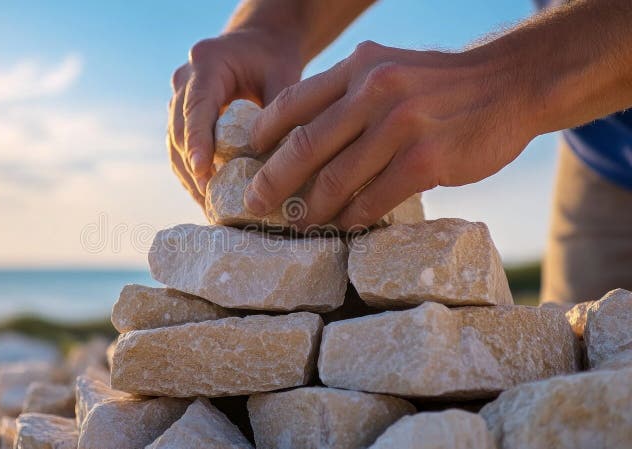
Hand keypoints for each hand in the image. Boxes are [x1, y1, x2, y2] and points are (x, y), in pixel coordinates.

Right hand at [168, 29, 301, 205]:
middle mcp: (184, 79)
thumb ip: (278, 112)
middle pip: (179, 129)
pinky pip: (179, 150)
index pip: (196, 106)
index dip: (197, 140)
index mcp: (207, 63)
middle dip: (193, 167)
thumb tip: (277, 159)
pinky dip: (192, 174)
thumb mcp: (283, 76)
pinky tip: (208, 199)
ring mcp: (178, 98)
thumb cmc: (272, 59)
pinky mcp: (181, 117)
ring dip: (190, 177)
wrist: (257, 44)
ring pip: (174, 144)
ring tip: (209, 208)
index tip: (202, 169)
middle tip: (211, 201)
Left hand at [244, 40, 535, 230]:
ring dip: (312, 208)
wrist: (510, 84)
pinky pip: (375, 198)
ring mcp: (401, 125)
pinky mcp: (427, 160)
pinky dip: (353, 217)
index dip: (265, 134)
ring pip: (337, 178)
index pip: (293, 101)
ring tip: (298, 223)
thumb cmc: (441, 84)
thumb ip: (349, 92)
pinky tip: (344, 226)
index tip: (250, 158)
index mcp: (359, 67)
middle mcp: (374, 91)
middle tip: (254, 204)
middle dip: (273, 180)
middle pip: (305, 144)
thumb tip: (304, 134)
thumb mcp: (389, 67)